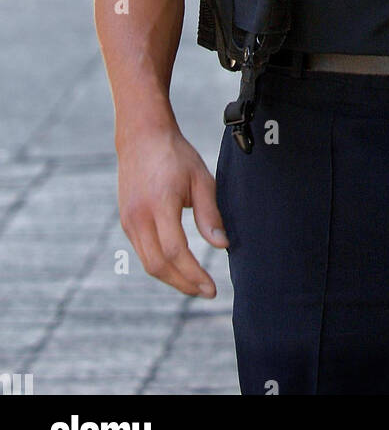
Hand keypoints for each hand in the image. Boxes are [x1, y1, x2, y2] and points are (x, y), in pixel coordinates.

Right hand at [117, 124, 227, 297]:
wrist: (141, 137)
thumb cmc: (175, 155)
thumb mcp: (200, 178)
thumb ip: (210, 214)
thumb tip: (221, 246)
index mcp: (160, 205)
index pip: (175, 252)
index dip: (193, 274)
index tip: (212, 288)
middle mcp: (139, 217)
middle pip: (158, 266)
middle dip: (183, 284)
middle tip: (206, 292)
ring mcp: (128, 221)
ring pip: (148, 263)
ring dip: (172, 279)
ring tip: (195, 284)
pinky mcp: (126, 221)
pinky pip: (143, 252)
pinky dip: (161, 265)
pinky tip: (178, 266)